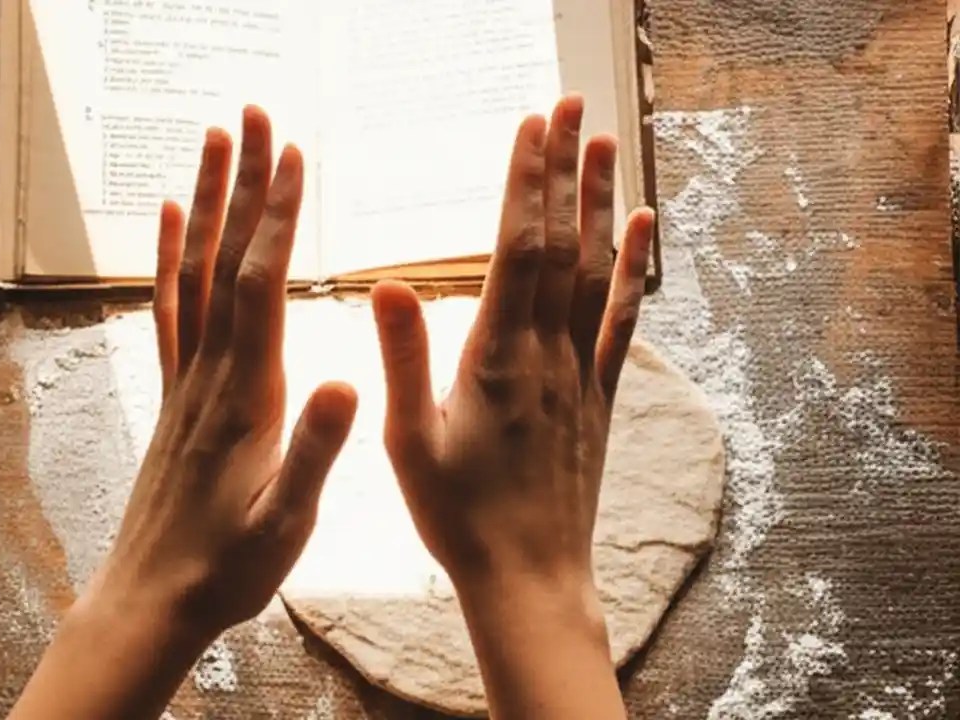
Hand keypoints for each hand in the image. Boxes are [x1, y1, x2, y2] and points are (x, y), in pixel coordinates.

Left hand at [94, 106, 357, 635]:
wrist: (154, 599)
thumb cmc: (228, 568)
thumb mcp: (289, 521)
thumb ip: (316, 451)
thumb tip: (345, 381)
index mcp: (246, 396)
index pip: (260, 287)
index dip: (276, 218)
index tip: (292, 156)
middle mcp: (209, 373)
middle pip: (225, 260)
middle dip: (242, 184)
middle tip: (252, 116)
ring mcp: (186, 380)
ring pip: (195, 273)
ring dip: (207, 203)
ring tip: (215, 142)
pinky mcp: (175, 394)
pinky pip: (169, 311)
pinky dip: (170, 258)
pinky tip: (173, 219)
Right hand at [371, 95, 652, 717]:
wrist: (528, 576)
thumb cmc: (458, 517)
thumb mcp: (407, 442)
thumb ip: (402, 360)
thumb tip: (386, 284)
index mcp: (496, 358)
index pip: (516, 249)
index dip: (525, 183)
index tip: (530, 126)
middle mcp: (548, 353)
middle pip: (562, 242)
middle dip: (565, 169)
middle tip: (572, 106)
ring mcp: (581, 372)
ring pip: (596, 270)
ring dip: (599, 202)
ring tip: (606, 143)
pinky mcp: (599, 395)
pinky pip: (622, 318)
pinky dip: (634, 268)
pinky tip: (642, 229)